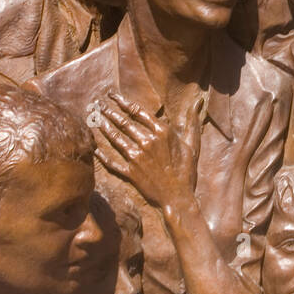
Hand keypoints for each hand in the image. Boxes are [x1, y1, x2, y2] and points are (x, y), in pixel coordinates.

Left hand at [94, 91, 198, 207]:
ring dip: (104, 127)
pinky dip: (102, 156)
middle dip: (108, 112)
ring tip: (95, 119)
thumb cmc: (187, 170)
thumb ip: (192, 121)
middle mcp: (147, 142)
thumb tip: (198, 101)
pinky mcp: (130, 172)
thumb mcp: (193, 143)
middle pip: (123, 123)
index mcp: (161, 132)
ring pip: (115, 138)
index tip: (112, 95)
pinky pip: (112, 162)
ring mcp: (136, 157)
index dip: (122, 101)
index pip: (137, 111)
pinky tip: (95, 149)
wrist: (178, 198)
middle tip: (98, 105)